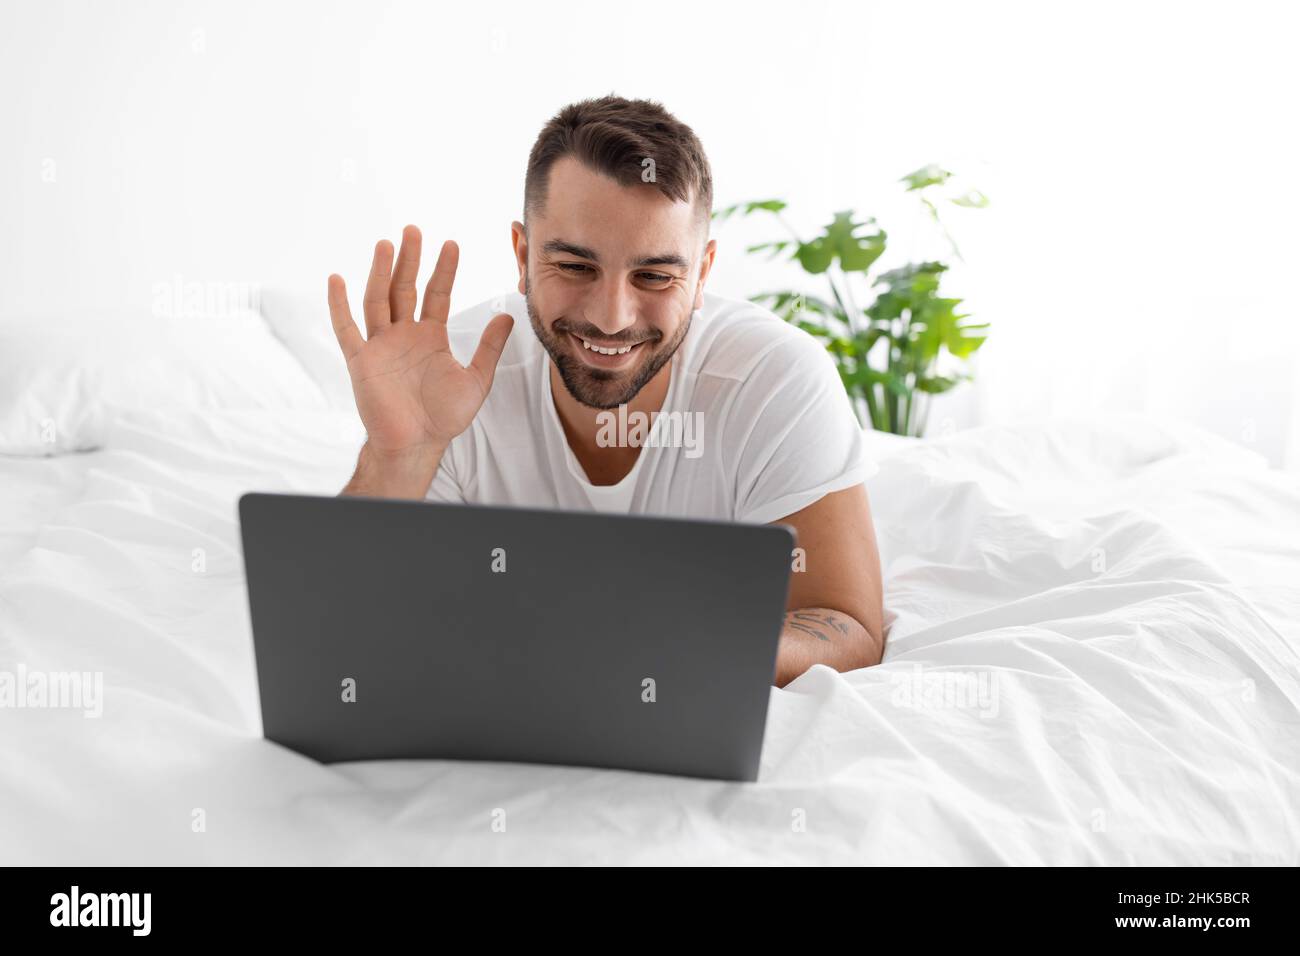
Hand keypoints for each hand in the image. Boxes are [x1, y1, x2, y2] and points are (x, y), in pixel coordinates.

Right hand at [327, 225, 513, 457]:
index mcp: (430, 336)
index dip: (443, 270)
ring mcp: (380, 345)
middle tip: (414, 229)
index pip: (436, 294)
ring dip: (380, 271)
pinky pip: (346, 329)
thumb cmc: (444, 416)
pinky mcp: (361, 360)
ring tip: (386, 244)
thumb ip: (489, 348)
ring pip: (378, 300)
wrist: (417, 443)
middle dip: (410, 259)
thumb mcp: (476, 379)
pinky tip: (337, 279)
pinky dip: (338, 305)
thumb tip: (507, 316)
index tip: (451, 243)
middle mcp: (403, 335)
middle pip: (404, 288)